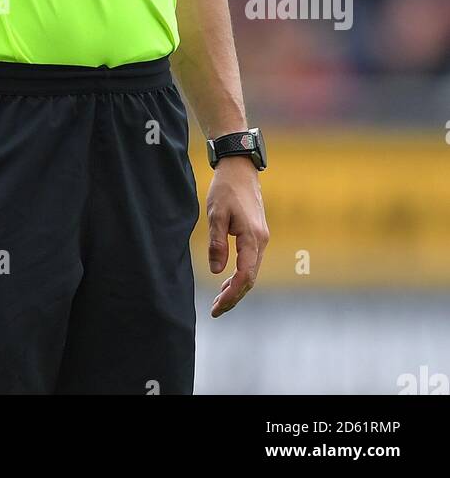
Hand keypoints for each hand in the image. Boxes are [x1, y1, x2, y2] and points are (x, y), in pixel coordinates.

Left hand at [207, 157, 268, 316]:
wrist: (240, 168)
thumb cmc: (226, 188)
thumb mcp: (216, 214)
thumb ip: (217, 243)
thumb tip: (217, 271)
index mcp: (253, 237)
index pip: (245, 275)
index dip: (231, 294)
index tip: (217, 306)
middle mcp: (261, 240)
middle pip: (251, 278)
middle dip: (234, 296)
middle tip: (216, 310)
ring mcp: (261, 238)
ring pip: (252, 271)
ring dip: (237, 287)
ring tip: (219, 300)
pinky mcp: (257, 234)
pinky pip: (251, 261)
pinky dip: (240, 275)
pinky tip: (227, 280)